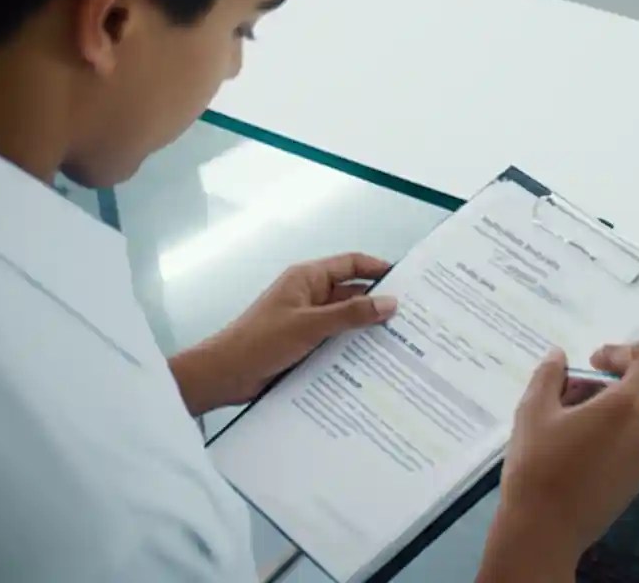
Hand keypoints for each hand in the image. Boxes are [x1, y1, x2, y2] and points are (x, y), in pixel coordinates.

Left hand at [168, 253, 397, 415]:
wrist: (224, 375)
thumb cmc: (260, 342)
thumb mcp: (310, 325)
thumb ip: (350, 314)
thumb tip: (390, 303)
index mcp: (307, 278)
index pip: (351, 264)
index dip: (378, 269)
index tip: (407, 281)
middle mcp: (309, 296)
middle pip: (352, 294)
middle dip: (378, 304)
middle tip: (413, 319)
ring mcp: (307, 321)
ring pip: (346, 320)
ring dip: (366, 330)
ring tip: (401, 344)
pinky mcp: (305, 344)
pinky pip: (335, 341)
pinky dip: (352, 348)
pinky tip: (373, 363)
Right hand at [477, 343, 638, 581]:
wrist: (543, 530)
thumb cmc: (538, 464)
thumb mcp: (533, 410)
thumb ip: (549, 374)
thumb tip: (560, 357)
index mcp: (625, 407)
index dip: (621, 351)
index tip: (592, 361)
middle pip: (631, 394)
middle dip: (599, 389)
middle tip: (560, 400)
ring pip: (626, 424)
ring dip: (601, 417)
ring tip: (561, 430)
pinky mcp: (634, 486)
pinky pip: (624, 451)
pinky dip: (605, 442)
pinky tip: (572, 457)